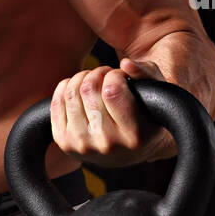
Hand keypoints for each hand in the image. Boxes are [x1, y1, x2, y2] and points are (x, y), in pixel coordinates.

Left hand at [50, 58, 175, 167]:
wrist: (127, 151)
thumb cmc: (145, 115)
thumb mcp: (157, 94)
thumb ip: (147, 73)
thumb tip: (126, 63)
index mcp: (134, 136)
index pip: (111, 91)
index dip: (114, 75)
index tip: (119, 77)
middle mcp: (107, 145)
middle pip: (88, 90)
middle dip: (97, 73)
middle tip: (105, 76)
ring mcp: (83, 146)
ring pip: (71, 94)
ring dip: (82, 78)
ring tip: (94, 82)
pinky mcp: (65, 143)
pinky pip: (57, 103)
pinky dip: (66, 87)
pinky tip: (79, 89)